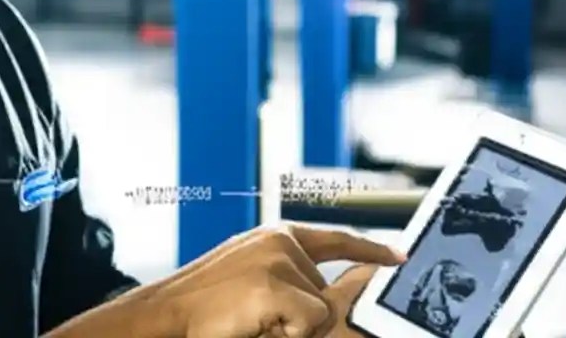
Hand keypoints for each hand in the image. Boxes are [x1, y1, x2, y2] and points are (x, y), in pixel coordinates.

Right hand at [156, 223, 403, 337]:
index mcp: (276, 237)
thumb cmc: (205, 305)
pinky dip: (284, 334)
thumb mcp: (252, 279)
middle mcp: (281, 241)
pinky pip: (307, 322)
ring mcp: (279, 260)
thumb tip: (327, 300)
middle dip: (302, 317)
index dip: (370, 251)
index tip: (399, 258)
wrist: (166, 314)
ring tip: (250, 321)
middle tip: (255, 318)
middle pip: (326, 292)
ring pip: (319, 311)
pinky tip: (253, 324)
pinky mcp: (276, 283)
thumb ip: (287, 277)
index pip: (335, 240)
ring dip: (289, 329)